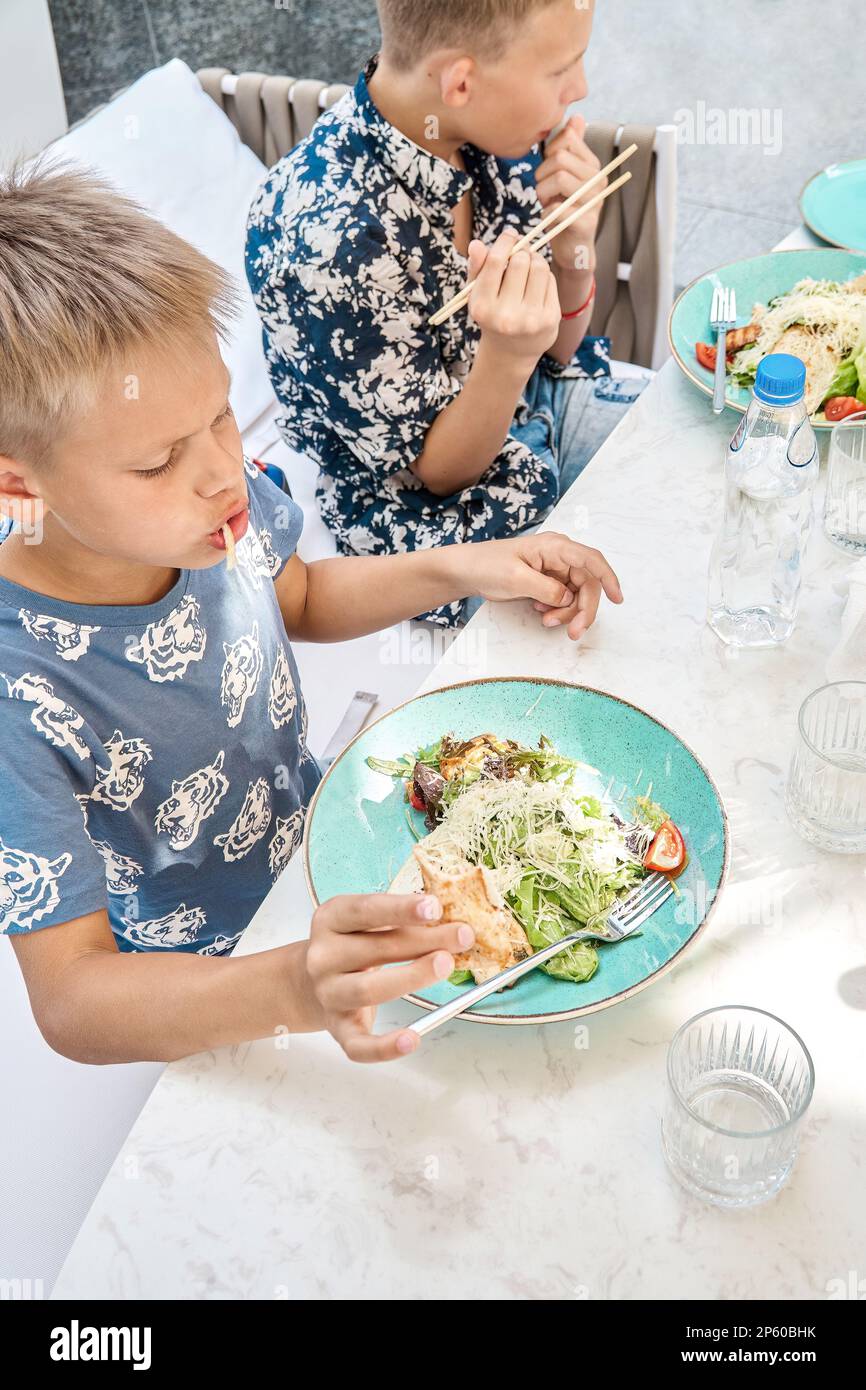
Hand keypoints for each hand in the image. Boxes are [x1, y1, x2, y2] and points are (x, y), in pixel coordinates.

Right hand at [304, 891, 473, 1061]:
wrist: (310, 983)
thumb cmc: (352, 946)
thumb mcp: (366, 923)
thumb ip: (402, 922)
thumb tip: (452, 928)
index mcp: (330, 920)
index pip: (365, 910)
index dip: (401, 908)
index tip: (434, 906)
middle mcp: (323, 957)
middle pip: (375, 949)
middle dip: (424, 942)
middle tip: (461, 937)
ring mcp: (329, 994)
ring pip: (368, 990)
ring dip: (411, 977)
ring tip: (445, 966)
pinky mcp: (338, 1029)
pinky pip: (359, 1044)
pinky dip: (385, 1047)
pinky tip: (412, 1039)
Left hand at [462, 531, 622, 639]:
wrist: (467, 571)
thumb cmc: (487, 565)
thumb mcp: (515, 578)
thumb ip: (545, 588)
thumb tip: (568, 598)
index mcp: (555, 547)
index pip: (591, 560)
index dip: (608, 578)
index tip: (617, 598)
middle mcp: (560, 556)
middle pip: (588, 584)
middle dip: (583, 610)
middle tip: (573, 633)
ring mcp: (555, 569)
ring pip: (578, 595)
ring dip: (568, 613)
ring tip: (547, 620)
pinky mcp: (549, 582)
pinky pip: (565, 599)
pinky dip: (558, 610)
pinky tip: (541, 612)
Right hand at [467, 229, 559, 371]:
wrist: (512, 351)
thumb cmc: (492, 314)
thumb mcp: (478, 294)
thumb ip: (477, 269)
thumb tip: (476, 244)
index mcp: (483, 307)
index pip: (496, 262)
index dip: (505, 242)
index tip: (510, 234)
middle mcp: (506, 316)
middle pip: (521, 261)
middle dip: (521, 252)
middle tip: (519, 255)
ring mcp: (530, 319)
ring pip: (540, 267)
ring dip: (535, 260)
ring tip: (528, 267)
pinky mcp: (550, 319)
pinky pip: (550, 281)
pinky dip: (544, 277)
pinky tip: (536, 285)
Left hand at [535, 115, 602, 272]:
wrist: (571, 249)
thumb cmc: (563, 209)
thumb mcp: (563, 175)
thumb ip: (569, 148)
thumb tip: (577, 117)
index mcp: (593, 165)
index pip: (567, 139)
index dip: (548, 151)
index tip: (547, 169)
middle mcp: (598, 180)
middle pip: (561, 157)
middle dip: (542, 173)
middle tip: (542, 189)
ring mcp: (594, 201)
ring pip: (558, 178)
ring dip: (542, 192)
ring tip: (545, 203)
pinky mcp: (586, 223)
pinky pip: (557, 209)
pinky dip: (545, 214)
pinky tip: (548, 219)